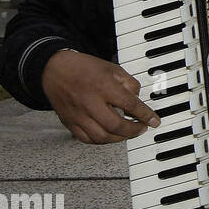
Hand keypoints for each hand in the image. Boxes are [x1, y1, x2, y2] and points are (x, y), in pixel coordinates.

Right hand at [41, 49, 159, 143]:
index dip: (146, 115)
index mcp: (103, 87)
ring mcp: (78, 115)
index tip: (154, 121)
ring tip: (128, 133)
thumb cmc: (83, 68)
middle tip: (142, 128)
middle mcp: (90, 103)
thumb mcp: (112, 68)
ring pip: (102, 137)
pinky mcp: (69, 122)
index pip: (130, 105)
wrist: (54, 69)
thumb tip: (139, 99)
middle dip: (134, 130)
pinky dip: (102, 141)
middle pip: (116, 125)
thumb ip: (129, 83)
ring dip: (119, 138)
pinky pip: (87, 139)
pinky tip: (110, 135)